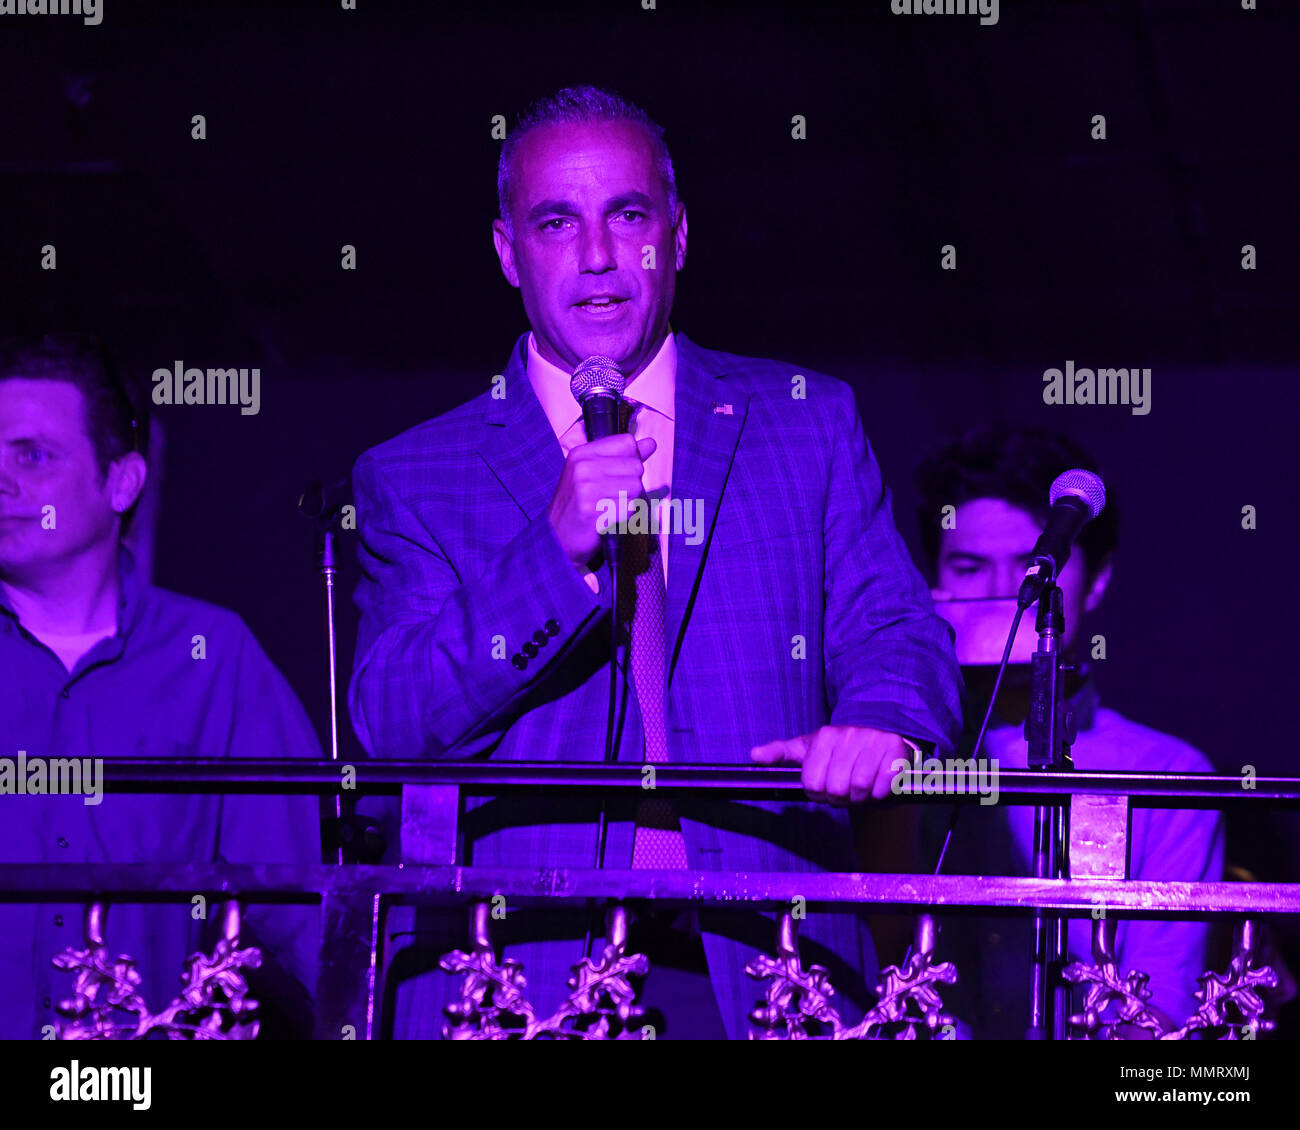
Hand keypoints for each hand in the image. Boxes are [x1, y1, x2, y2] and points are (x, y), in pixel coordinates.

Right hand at [547, 433, 656, 566]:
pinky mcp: (593, 510)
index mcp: (581, 454)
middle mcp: (582, 467)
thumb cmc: (578, 506)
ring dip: (629, 501)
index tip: (617, 474)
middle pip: (635, 466)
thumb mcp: (593, 473)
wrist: (558, 539)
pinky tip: (608, 518)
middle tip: (611, 496)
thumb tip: (650, 443)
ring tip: (609, 507)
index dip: (631, 459)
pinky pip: (630, 507)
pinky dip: (625, 516)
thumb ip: (623, 457)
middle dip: (631, 484)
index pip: (627, 442)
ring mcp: (586, 488)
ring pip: (635, 487)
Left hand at [750, 725, 908, 804]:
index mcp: (825, 736)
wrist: (880, 732)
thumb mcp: (808, 747)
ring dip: (861, 796)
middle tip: (844, 790)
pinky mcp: (895, 750)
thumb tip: (754, 756)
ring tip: (861, 787)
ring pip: (860, 789)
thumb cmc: (840, 747)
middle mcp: (849, 735)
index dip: (818, 793)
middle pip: (836, 789)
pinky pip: (883, 787)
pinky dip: (880, 793)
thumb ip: (781, 752)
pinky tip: (878, 784)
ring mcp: (873, 741)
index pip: (813, 784)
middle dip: (840, 797)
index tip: (825, 787)